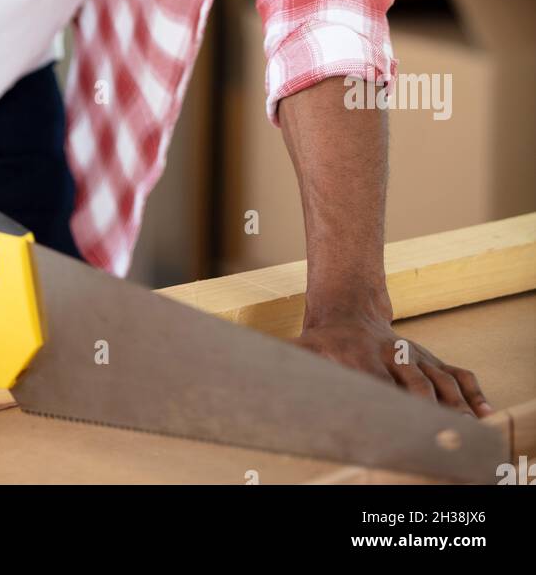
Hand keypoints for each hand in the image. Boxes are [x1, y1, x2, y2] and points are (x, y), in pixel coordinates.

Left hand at [293, 307, 493, 417]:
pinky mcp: (429, 358)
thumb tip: (258, 370)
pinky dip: (473, 393)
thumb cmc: (323, 339)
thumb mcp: (302, 348)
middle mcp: (393, 357)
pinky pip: (456, 373)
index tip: (395, 428)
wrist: (348, 305)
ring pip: (440, 380)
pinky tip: (484, 414)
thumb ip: (287, 360)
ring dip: (455, 406)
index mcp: (362, 360)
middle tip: (438, 437)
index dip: (388, 407)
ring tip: (468, 431)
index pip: (378, 388)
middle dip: (427, 410)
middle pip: (416, 385)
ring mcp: (414, 356)